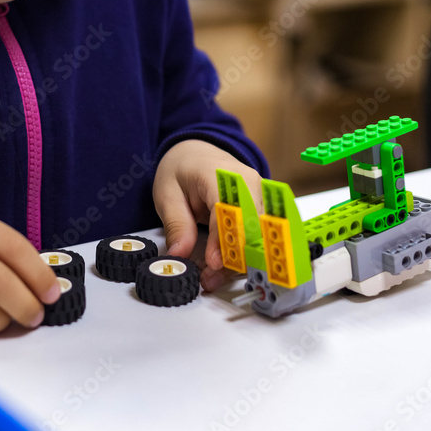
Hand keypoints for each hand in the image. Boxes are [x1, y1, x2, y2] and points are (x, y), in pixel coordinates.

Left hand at [152, 140, 262, 291]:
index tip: (212, 264)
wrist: (197, 152)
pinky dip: (242, 254)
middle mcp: (247, 182)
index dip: (222, 241)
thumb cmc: (183, 168)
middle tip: (209, 278)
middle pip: (250, 227)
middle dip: (233, 258)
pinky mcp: (262, 206)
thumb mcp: (167, 194)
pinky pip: (258, 235)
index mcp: (219, 173)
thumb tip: (179, 254)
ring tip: (212, 277)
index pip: (227, 211)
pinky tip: (224, 268)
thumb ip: (177, 225)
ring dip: (238, 261)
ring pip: (258, 236)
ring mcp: (259, 193)